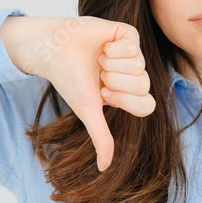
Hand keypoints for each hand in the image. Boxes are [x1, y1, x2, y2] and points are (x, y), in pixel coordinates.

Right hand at [30, 16, 155, 171]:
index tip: (103, 92)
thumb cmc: (69, 79)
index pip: (147, 105)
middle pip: (144, 84)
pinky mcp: (127, 34)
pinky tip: (101, 45)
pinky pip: (132, 45)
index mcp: (127, 93)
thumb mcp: (87, 111)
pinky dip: (112, 48)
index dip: (125, 100)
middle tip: (98, 74)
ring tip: (97, 59)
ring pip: (138, 64)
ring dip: (110, 63)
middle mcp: (133, 73)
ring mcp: (132, 53)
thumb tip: (104, 168)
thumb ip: (101, 137)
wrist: (53, 50)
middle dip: (115, 80)